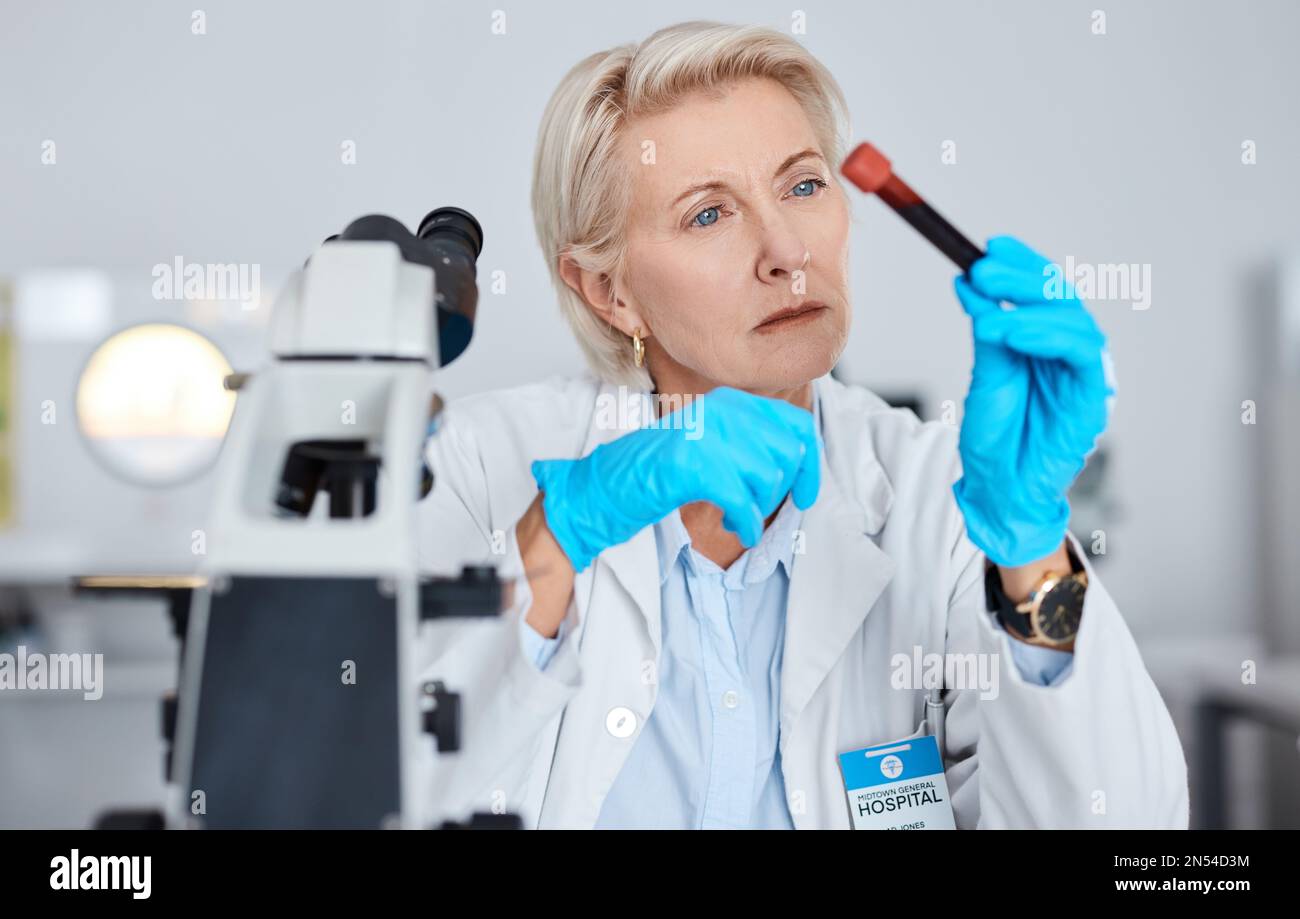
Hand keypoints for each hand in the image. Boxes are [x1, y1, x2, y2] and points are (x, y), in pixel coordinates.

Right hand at [531, 387, 820, 572]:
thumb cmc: (658, 473)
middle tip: (758, 508)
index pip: (796, 425)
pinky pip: (743, 501)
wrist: (603, 487)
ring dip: (759, 507)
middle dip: (784, 490)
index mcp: (730, 401)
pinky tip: (736, 530)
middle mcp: (722, 410)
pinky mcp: (692, 466)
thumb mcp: (712, 446)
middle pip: (790, 452)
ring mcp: (706, 435)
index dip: (810, 465)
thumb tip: (802, 460)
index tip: (805, 494)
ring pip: (769, 477)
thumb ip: (751, 444)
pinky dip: (746, 523)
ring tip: (736, 515)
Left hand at [951, 236, 1115, 567]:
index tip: (990, 246)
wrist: (999, 486)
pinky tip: (1014, 332)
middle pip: (1060, 299)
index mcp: (1046, 343)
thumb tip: (971, 284)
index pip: (1042, 291)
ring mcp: (1083, 373)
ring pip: (1073, 321)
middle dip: (1022, 278)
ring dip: (1030, 307)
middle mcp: (1069, 353)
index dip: (1022, 264)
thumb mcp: (986, 371)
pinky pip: (1081, 354)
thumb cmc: (996, 435)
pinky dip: (1048, 338)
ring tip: (989, 307)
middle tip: (983, 268)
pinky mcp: (1092, 396)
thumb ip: (987, 329)